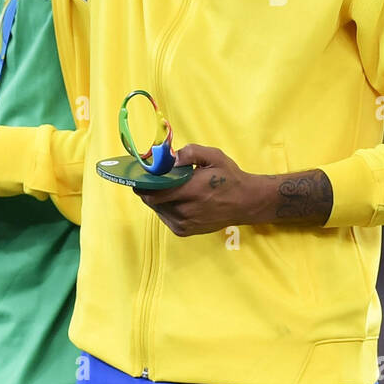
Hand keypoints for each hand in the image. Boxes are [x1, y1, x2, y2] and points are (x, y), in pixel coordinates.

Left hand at [137, 144, 267, 236]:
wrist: (246, 203)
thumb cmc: (229, 177)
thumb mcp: (214, 156)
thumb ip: (191, 152)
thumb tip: (169, 158)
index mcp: (191, 190)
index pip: (154, 191)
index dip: (142, 182)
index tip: (138, 173)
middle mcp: (185, 210)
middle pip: (152, 200)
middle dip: (148, 188)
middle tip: (151, 177)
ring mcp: (184, 223)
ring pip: (157, 208)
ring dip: (157, 197)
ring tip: (166, 187)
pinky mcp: (184, 231)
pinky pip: (165, 217)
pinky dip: (165, 207)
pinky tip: (175, 198)